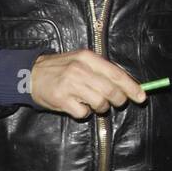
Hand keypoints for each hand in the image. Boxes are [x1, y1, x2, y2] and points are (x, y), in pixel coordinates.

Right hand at [30, 49, 145, 117]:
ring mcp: (70, 85)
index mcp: (88, 57)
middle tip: (115, 102)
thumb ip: (102, 70)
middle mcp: (80, 69)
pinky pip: (84, 112)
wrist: (30, 74)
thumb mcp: (81, 61)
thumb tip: (126, 85)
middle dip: (118, 100)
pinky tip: (77, 105)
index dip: (131, 87)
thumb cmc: (60, 69)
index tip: (141, 97)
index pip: (116, 74)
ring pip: (100, 103)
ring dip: (100, 107)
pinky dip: (84, 112)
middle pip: (111, 91)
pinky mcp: (62, 99)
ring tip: (92, 103)